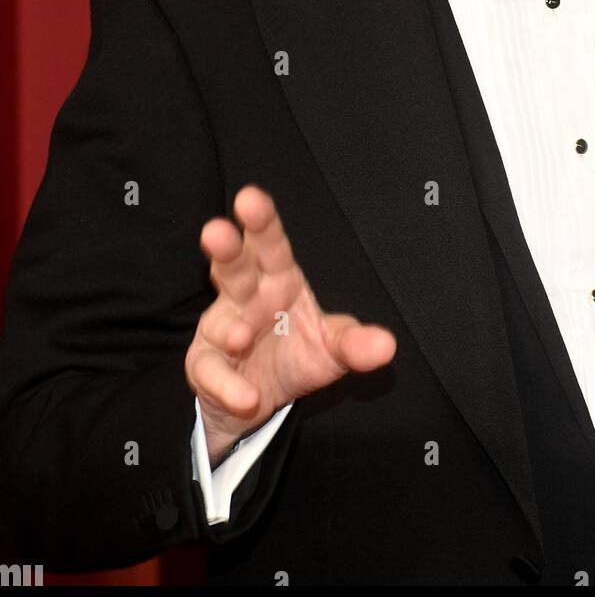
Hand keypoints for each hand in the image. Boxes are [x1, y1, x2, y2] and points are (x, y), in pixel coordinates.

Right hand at [186, 185, 396, 465]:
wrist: (259, 399)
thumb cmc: (295, 354)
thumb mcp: (331, 350)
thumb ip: (354, 344)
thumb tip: (387, 345)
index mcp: (278, 279)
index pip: (271, 245)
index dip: (261, 221)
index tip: (250, 197)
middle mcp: (245, 296)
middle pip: (234, 266)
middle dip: (226, 249)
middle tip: (217, 230)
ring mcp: (221, 328)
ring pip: (218, 318)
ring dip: (227, 325)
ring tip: (240, 336)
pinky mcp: (205, 365)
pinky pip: (213, 373)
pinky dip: (229, 386)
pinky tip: (247, 397)